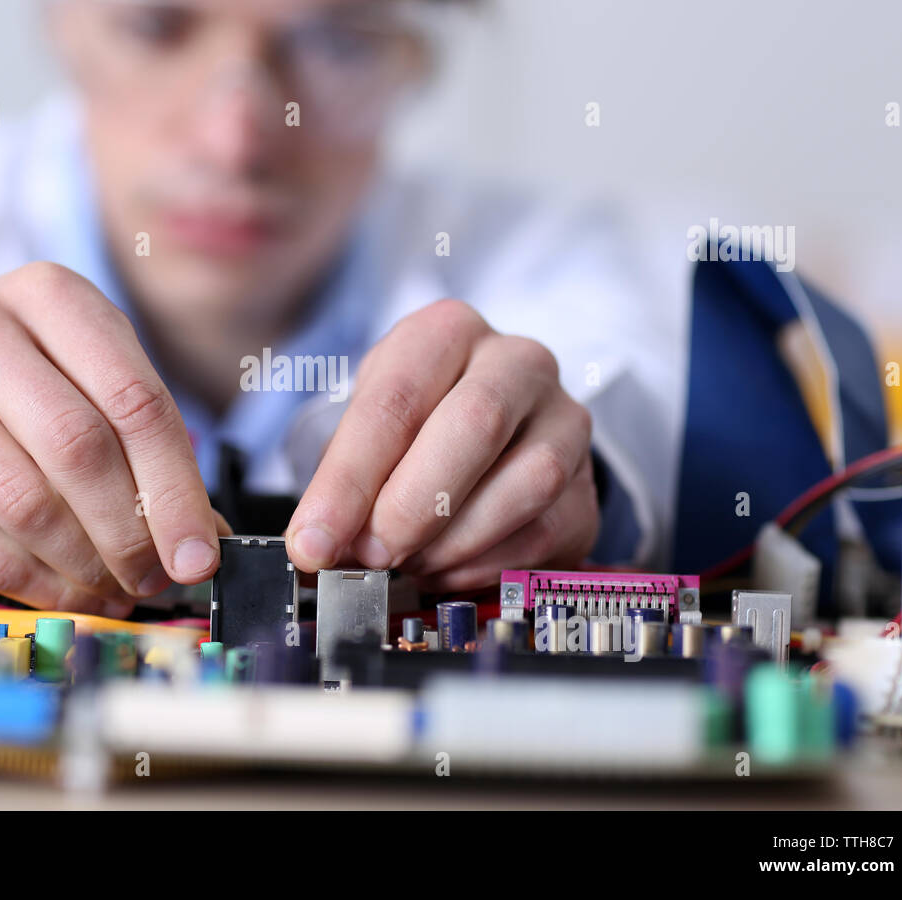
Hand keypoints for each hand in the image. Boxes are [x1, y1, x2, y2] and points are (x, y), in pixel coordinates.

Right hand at [0, 261, 224, 614]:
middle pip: (79, 450)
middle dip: (130, 533)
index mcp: (51, 295)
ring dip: (86, 565)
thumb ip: (150, 444)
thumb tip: (204, 539)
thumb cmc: (20, 379)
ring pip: (28, 504)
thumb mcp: (90, 374)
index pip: (135, 401)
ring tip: (116, 587)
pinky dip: (37, 584)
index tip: (200, 553)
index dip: (177, 490)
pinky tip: (67, 590)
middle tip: (155, 576)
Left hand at [286, 299, 597, 590]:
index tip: (314, 540)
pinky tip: (448, 569)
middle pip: (474, 423)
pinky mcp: (587, 484)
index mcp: (447, 332)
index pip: (395, 400)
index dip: (349, 480)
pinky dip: (486, 562)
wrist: (494, 436)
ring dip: (453, 539)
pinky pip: (546, 530)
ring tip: (408, 562)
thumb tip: (319, 544)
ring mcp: (564, 420)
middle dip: (409, 505)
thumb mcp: (369, 429)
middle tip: (370, 554)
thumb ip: (345, 479)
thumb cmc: (417, 426)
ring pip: (527, 480)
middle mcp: (517, 362)